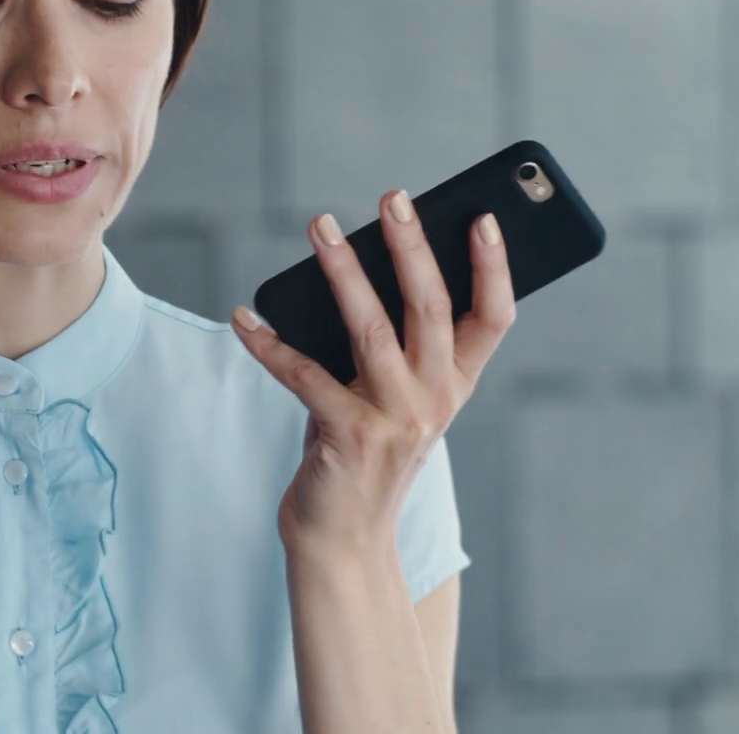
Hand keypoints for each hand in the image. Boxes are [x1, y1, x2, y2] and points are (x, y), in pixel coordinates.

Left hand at [231, 189, 515, 556]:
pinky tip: (243, 318)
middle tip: (394, 198)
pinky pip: (304, 375)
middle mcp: (435, 399)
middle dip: (412, 247)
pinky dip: (269, 343)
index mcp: (455, 385)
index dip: (495, 269)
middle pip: (432, 308)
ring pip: (372, 329)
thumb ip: (391, 344)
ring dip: (343, 272)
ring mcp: (395, 419)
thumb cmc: (364, 452)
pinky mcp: (348, 436)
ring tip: (320, 226)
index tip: (482, 218)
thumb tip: (351, 264)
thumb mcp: (395, 398)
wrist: (345, 539)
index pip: (494, 319)